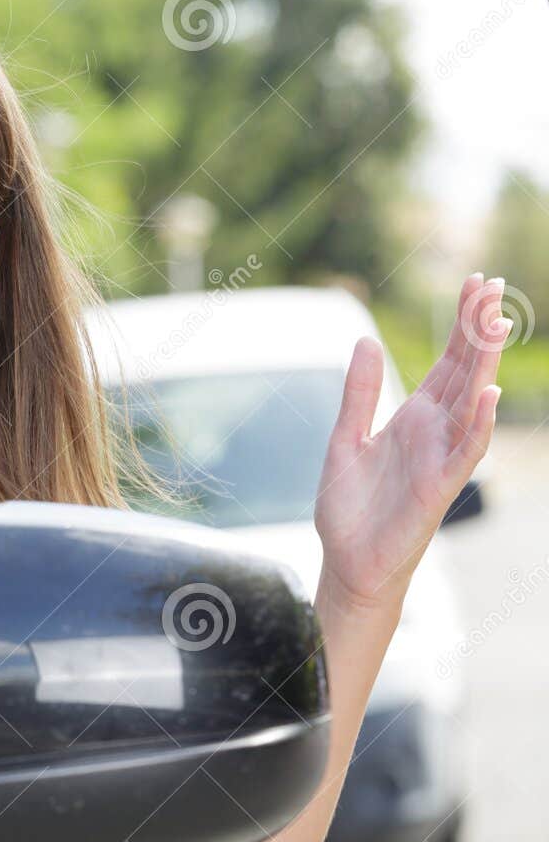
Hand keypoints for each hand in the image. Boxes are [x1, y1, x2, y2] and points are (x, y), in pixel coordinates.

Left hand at [313, 273, 506, 611]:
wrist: (349, 560)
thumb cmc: (351, 506)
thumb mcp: (345, 439)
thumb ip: (358, 393)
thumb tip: (366, 340)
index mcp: (415, 416)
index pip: (447, 361)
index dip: (461, 323)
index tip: (475, 282)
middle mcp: (436, 430)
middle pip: (465, 370)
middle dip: (478, 329)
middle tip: (492, 284)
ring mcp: (442, 456)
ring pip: (473, 401)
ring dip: (485, 363)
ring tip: (496, 320)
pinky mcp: (440, 485)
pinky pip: (466, 450)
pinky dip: (479, 422)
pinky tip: (487, 393)